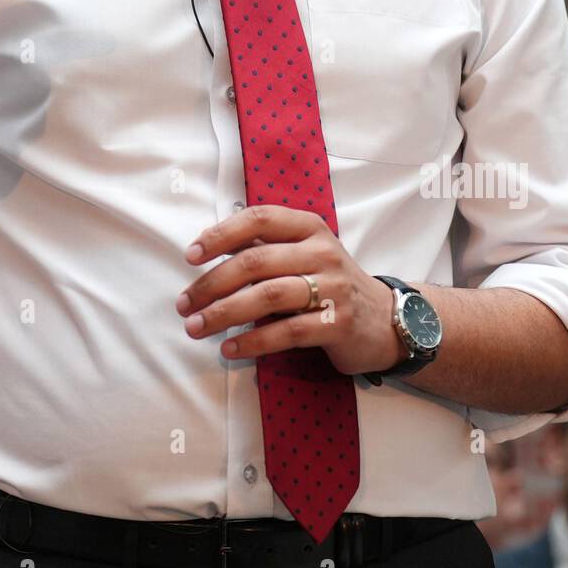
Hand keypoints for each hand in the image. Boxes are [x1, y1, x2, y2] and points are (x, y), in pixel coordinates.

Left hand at [176, 207, 403, 375]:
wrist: (383, 320)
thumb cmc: (329, 283)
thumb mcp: (302, 254)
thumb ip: (262, 246)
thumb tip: (206, 242)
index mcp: (308, 227)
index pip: (259, 219)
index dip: (220, 235)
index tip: (190, 256)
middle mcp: (322, 251)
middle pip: (255, 261)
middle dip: (211, 284)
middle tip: (184, 304)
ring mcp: (332, 286)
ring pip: (266, 296)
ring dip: (223, 313)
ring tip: (196, 328)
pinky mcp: (336, 323)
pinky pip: (286, 332)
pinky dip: (253, 341)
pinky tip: (229, 349)